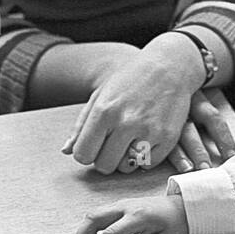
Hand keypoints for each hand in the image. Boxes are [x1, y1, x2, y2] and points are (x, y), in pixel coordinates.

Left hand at [62, 40, 202, 174]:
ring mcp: (149, 132)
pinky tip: (146, 138)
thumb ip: (81, 125)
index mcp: (104, 111)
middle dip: (104, 158)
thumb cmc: (130, 80)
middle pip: (104, 166)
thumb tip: (65, 151)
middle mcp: (126, 123)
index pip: (83, 155)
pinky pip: (148, 164)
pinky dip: (145, 156)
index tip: (94, 143)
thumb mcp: (100, 95)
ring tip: (129, 139)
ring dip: (125, 158)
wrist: (169, 65)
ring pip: (126, 168)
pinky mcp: (168, 138)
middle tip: (112, 143)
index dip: (86, 152)